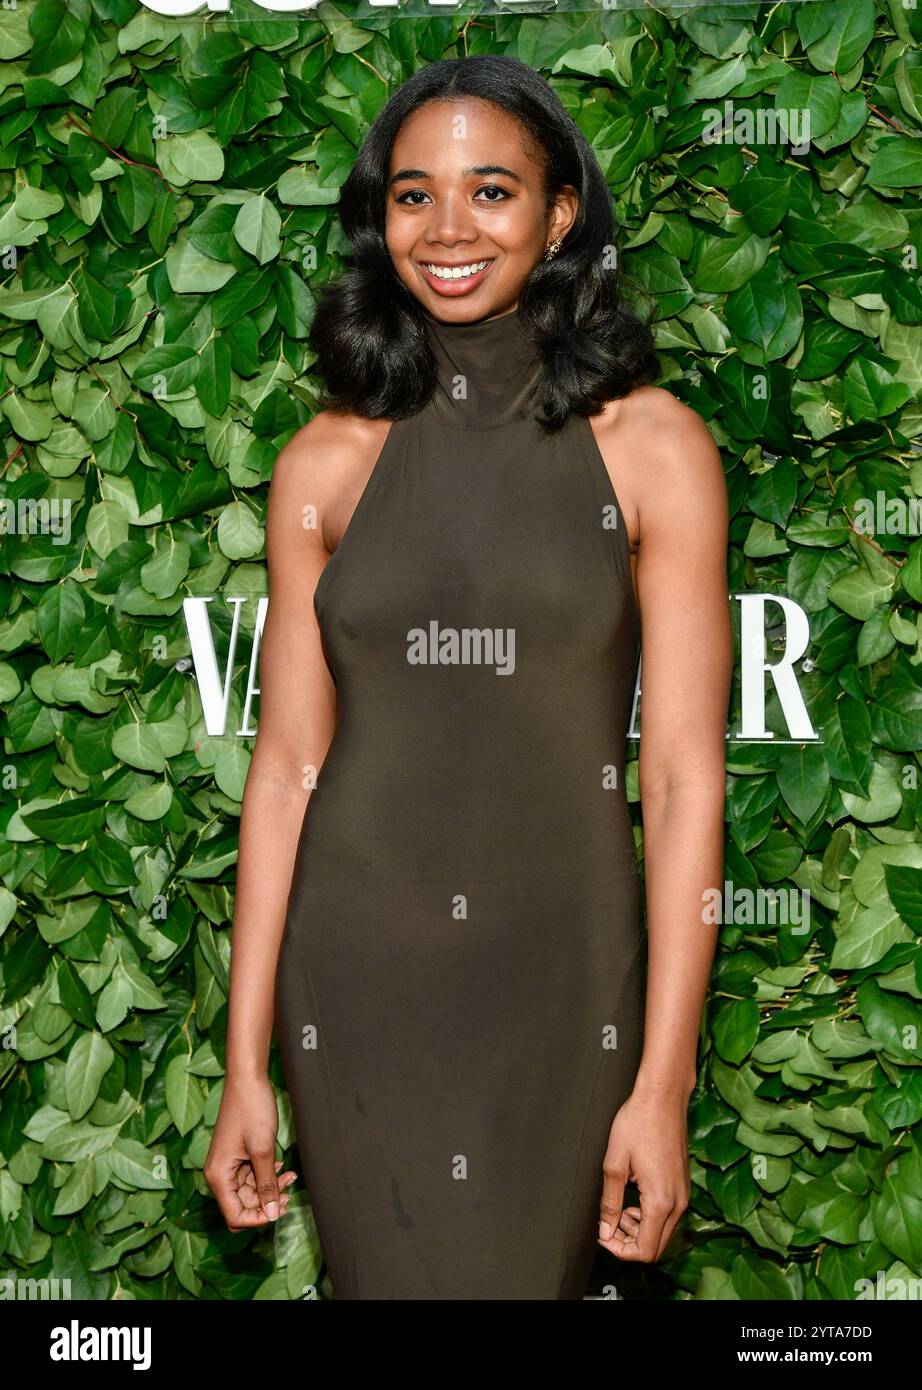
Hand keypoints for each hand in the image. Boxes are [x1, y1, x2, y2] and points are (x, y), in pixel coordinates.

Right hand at [204, 1072, 297, 1230]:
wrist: (248, 1079)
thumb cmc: (252, 1108)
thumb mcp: (263, 1150)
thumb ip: (267, 1185)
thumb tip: (272, 1215)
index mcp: (219, 1176)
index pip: (235, 1215)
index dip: (258, 1219)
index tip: (279, 1209)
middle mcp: (220, 1174)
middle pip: (242, 1206)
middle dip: (267, 1203)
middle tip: (289, 1191)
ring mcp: (228, 1165)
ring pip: (250, 1192)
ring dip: (271, 1188)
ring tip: (291, 1176)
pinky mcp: (237, 1156)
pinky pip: (251, 1177)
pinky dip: (267, 1175)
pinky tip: (282, 1167)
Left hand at [596, 1086, 690, 1261]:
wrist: (662, 1097)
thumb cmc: (638, 1123)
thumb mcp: (614, 1163)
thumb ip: (610, 1203)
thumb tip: (605, 1232)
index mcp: (661, 1201)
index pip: (645, 1251)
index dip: (620, 1250)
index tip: (602, 1235)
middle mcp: (678, 1203)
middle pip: (656, 1248)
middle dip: (629, 1243)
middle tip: (608, 1224)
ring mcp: (684, 1195)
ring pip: (662, 1233)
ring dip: (639, 1230)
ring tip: (620, 1208)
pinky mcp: (683, 1186)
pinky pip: (668, 1217)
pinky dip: (649, 1217)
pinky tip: (633, 1197)